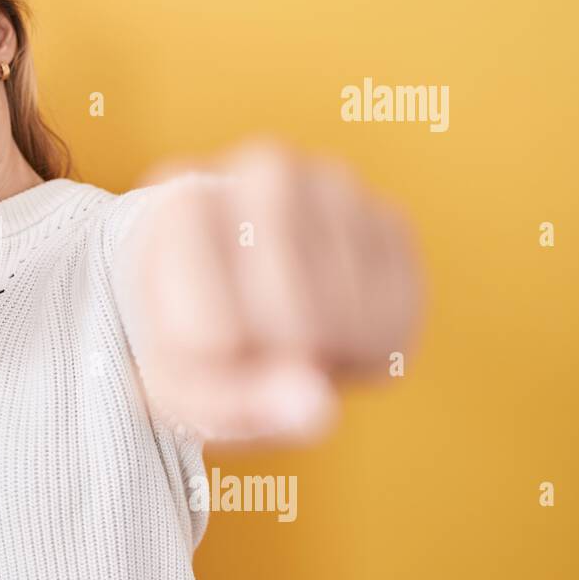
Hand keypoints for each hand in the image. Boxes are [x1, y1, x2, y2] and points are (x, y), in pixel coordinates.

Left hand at [116, 139, 425, 443]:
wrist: (229, 281)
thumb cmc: (189, 331)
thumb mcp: (179, 383)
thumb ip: (231, 406)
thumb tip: (318, 407)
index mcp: (183, 203)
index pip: (214, 331)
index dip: (220, 370)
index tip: (202, 351)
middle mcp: (262, 172)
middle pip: (294, 324)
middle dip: (281, 365)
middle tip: (255, 350)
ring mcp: (334, 186)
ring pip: (352, 322)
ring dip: (329, 361)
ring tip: (289, 339)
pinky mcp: (389, 216)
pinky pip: (399, 314)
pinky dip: (373, 351)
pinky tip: (333, 330)